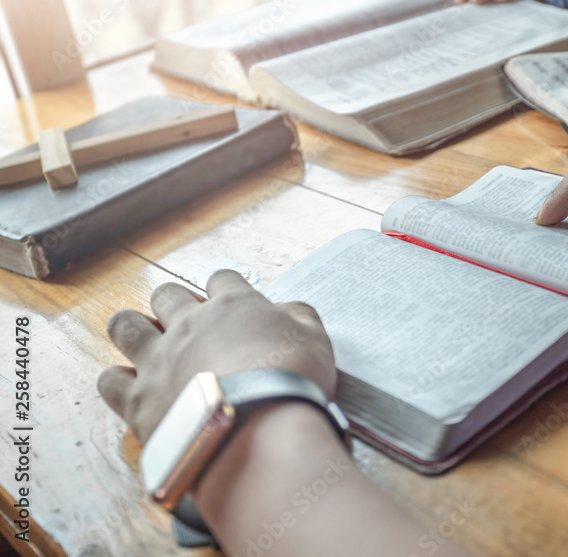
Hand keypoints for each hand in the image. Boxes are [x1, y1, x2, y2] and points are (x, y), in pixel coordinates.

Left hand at [97, 269, 335, 441]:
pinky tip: (132, 387)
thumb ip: (299, 316)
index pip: (221, 278)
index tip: (230, 302)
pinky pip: (110, 381)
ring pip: (125, 326)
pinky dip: (117, 381)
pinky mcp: (138, 400)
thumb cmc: (291, 382)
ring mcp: (158, 360)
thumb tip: (289, 311)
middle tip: (186, 323)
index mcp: (233, 305)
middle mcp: (189, 325)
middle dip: (173, 303)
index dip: (225, 289)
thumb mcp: (315, 338)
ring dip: (132, 329)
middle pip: (166, 294)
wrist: (259, 432)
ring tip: (145, 342)